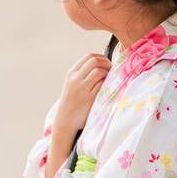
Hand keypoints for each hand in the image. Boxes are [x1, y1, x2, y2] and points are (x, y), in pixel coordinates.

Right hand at [50, 51, 111, 168]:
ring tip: (110, 79)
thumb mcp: (72, 84)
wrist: (65, 121)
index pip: (89, 56)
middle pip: (95, 61)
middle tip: (111, 70)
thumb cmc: (72, 102)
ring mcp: (82, 89)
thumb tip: (102, 63)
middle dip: (107, 63)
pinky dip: (107, 83)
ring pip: (99, 71)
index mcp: (71, 73)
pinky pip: (101, 85)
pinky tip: (108, 88)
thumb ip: (82, 73)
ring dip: (108, 73)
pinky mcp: (89, 99)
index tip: (106, 64)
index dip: (101, 57)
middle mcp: (75, 79)